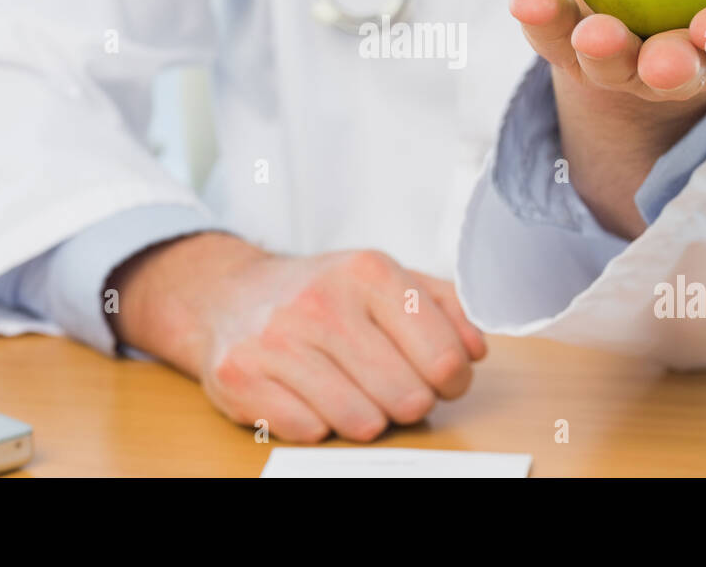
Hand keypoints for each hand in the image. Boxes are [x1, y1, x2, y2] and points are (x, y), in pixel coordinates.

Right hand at [110, 233, 487, 442]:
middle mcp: (321, 302)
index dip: (453, 380)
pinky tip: (308, 394)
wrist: (229, 295)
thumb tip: (476, 349)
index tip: (441, 378)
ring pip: (361, 422)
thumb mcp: (384, 279)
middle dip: (409, 402)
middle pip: (407, 397)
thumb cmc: (322, 293)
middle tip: (392, 386)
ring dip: (365, 416)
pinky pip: (309, 433)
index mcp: (369, 272)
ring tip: (351, 390)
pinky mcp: (241, 377)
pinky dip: (317, 424)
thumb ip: (444, 306)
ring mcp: (277, 340)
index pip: (444, 357)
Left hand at [509, 0, 705, 237]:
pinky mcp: (565, 39)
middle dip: (666, 68)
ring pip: (608, 62)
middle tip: (659, 63)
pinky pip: (549, 33)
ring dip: (600, 49)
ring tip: (592, 32)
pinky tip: (527, 0)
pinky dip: (539, 17)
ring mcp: (617, 57)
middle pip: (672, 72)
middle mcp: (674, 61)